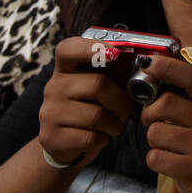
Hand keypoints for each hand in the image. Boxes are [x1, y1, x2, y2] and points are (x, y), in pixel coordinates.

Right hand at [37, 38, 134, 167]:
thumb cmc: (88, 109)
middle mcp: (54, 87)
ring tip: (114, 126)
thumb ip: (114, 74)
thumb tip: (142, 64)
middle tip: (126, 111)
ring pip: (96, 116)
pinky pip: (90, 137)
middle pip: (97, 85)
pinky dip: (103, 139)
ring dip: (114, 123)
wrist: (65, 144)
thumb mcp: (98, 88)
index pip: (69, 49)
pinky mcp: (52, 137)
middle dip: (120, 101)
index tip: (114, 53)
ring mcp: (49, 112)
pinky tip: (100, 137)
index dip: (91, 47)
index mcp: (65, 69)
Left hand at [138, 55, 191, 192]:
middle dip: (150, 112)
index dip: (167, 67)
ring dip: (154, 137)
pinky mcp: (191, 169)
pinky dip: (155, 158)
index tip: (148, 62)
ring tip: (168, 141)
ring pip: (155, 132)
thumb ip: (185, 89)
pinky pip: (154, 157)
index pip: (190, 77)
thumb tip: (152, 65)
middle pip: (165, 104)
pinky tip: (170, 157)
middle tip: (152, 117)